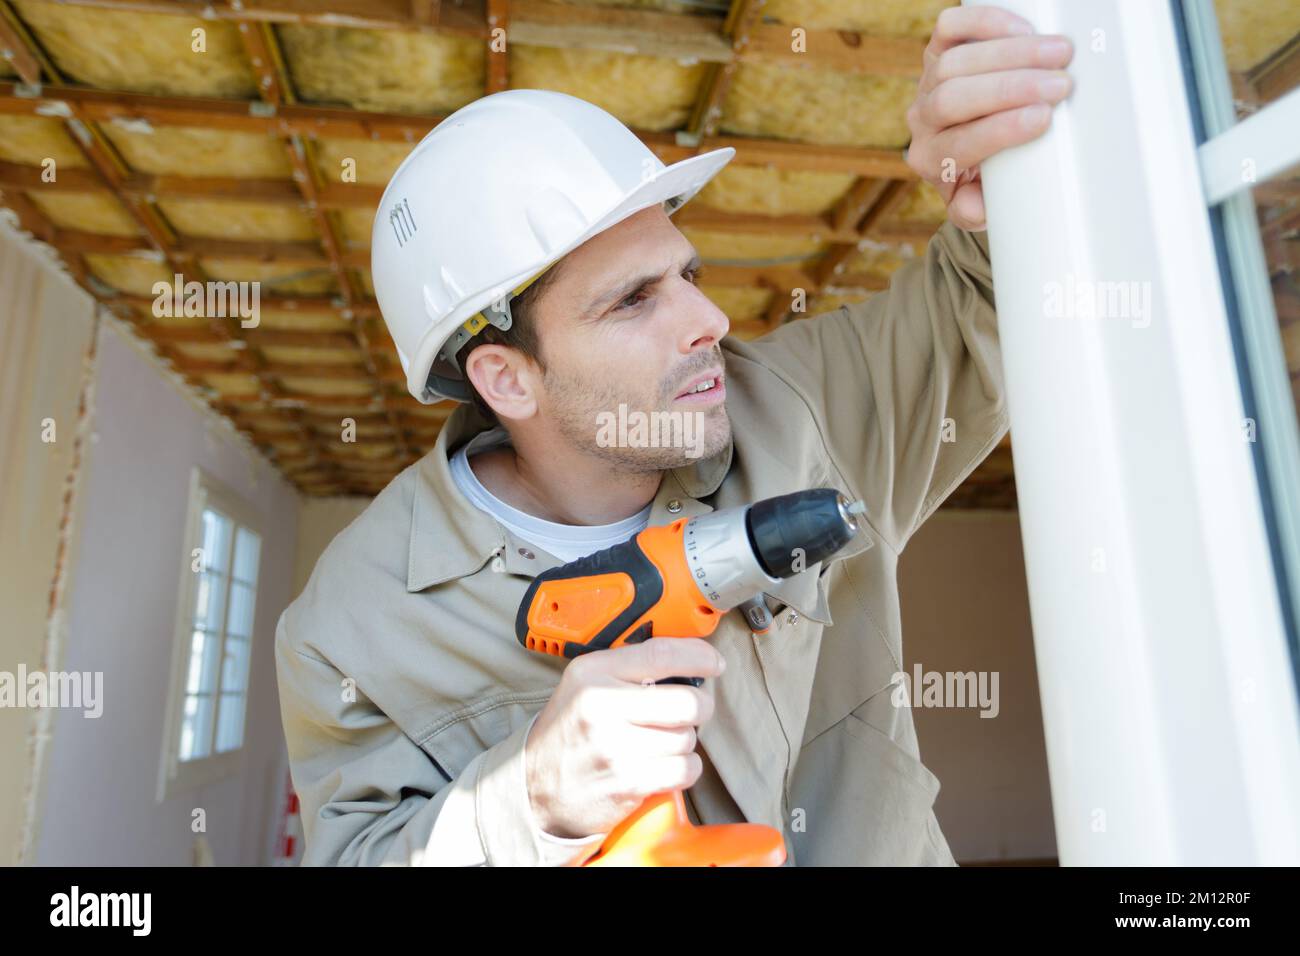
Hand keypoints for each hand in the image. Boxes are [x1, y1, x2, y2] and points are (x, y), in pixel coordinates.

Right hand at [524, 637, 724, 838]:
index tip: (715, 663)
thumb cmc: (571, 732)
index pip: (661, 654)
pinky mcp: (627, 781)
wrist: (537, 787)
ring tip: (659, 743)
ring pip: (687, 738)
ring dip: (684, 742)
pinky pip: (684, 769)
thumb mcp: (586, 684)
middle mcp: (602, 706)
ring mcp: (615, 746)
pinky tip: (664, 765)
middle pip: (687, 702)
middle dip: (699, 707)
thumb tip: (690, 659)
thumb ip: (629, 667)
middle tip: (688, 712)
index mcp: (593, 673)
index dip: (699, 656)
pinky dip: (684, 769)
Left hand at [905, 5, 1074, 229]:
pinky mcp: (938, 50)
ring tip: (1060, 52)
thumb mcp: (981, 205)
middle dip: (1010, 88)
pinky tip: (1025, 27)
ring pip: (954, 61)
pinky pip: (950, 28)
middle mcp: (923, 121)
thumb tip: (977, 206)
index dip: (1000, 130)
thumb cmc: (984, 177)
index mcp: (931, 161)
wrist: (968, 152)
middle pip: (954, 98)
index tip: (1043, 119)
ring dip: (1011, 53)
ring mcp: (928, 82)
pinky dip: (985, 21)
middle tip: (1061, 84)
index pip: (959, 145)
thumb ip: (977, 211)